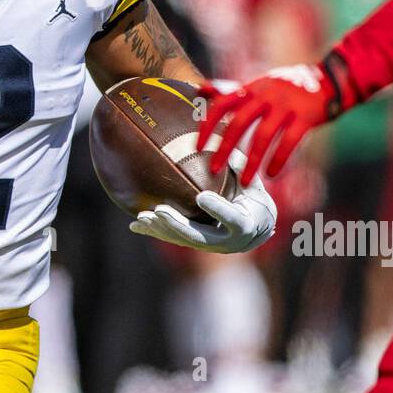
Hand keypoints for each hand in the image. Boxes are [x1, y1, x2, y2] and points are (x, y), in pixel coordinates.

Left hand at [130, 165, 277, 253]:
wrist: (257, 227)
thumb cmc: (255, 198)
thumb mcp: (254, 183)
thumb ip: (241, 167)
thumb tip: (226, 146)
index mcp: (246, 225)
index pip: (232, 218)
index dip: (217, 209)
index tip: (201, 197)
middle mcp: (227, 242)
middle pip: (199, 237)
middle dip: (177, 225)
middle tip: (160, 210)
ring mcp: (210, 246)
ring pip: (183, 240)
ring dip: (161, 229)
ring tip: (143, 216)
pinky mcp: (196, 245)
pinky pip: (174, 239)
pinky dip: (155, 232)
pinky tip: (136, 225)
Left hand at [197, 61, 348, 184]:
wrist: (330, 80)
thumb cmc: (289, 85)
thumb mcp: (259, 83)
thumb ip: (232, 89)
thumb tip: (201, 88)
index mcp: (253, 88)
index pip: (222, 103)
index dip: (208, 124)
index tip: (197, 146)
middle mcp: (266, 95)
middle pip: (239, 122)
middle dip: (224, 147)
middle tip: (213, 169)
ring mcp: (286, 106)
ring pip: (263, 136)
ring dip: (252, 161)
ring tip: (244, 181)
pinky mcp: (305, 117)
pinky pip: (289, 141)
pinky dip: (279, 159)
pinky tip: (272, 174)